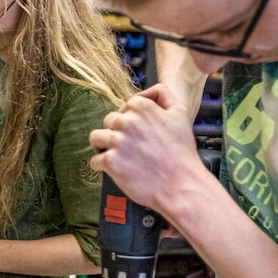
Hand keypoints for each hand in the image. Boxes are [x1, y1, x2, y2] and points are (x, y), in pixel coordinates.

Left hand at [88, 84, 206, 215]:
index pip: (124, 107)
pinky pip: (95, 160)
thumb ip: (163, 95)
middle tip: (128, 147)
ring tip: (114, 155)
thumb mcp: (180, 114)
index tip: (137, 133)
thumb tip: (146, 92)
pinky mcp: (111, 162)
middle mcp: (127, 121)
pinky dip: (100, 165)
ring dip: (102, 146)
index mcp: (142, 107)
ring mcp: (117, 142)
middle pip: (108, 121)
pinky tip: (112, 169)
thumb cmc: (182, 152)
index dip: (129, 119)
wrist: (182, 184)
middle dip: (115, 132)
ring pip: (96, 138)